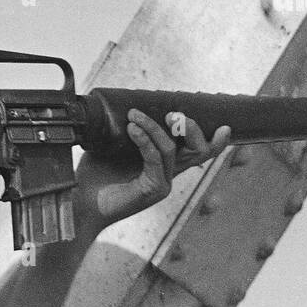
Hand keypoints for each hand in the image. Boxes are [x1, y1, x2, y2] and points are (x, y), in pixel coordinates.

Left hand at [77, 110, 229, 224]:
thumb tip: (126, 104)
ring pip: (171, 149)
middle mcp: (167, 175)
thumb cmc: (95, 176)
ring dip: (154, 127)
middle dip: (190, 128)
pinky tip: (132, 129)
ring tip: (135, 116)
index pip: (196, 152)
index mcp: (163, 165)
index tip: (225, 126)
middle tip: (172, 114)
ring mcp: (162, 184)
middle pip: (198, 151)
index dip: (214, 141)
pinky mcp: (152, 190)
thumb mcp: (112, 146)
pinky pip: (155, 159)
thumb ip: (126, 129)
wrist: (81, 202)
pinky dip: (145, 140)